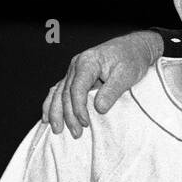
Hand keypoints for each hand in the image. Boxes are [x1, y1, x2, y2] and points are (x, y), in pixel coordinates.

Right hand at [41, 31, 163, 137]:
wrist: (134, 47)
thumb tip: (99, 109)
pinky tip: (46, 117)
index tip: (85, 123)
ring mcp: (74, 70)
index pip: (77, 88)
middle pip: (66, 93)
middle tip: (76, 134)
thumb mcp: (126, 75)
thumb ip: (112, 91)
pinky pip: (59, 91)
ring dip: (56, 112)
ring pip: (59, 92)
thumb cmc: (131, 59)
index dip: (79, 108)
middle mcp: (76, 65)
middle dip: (68, 115)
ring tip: (57, 130)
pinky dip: (52, 103)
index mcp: (87, 62)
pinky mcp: (76, 76)